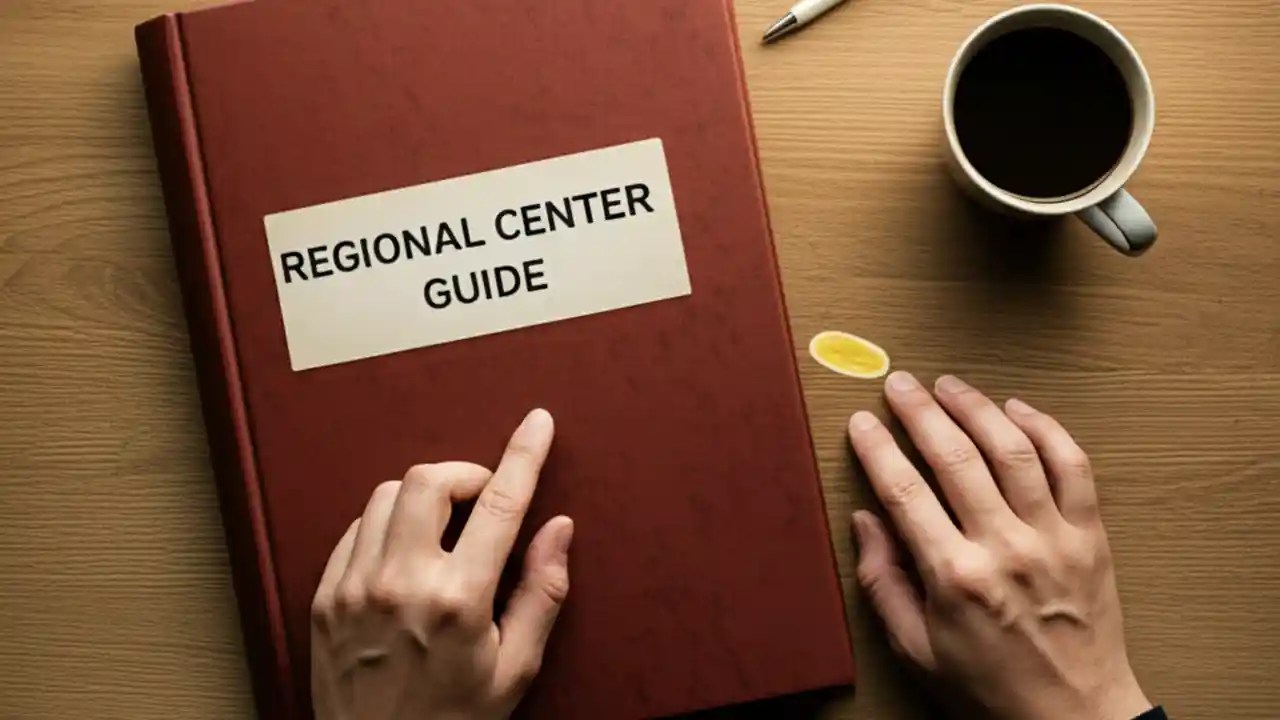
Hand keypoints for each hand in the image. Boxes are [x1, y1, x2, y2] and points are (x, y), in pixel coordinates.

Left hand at [310, 409, 571, 719]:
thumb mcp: (516, 668)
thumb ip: (542, 592)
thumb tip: (559, 528)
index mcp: (459, 600)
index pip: (500, 503)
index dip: (524, 454)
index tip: (538, 423)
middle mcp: (402, 583)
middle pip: (429, 479)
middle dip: (465, 474)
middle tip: (484, 498)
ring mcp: (354, 588)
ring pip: (386, 495)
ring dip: (423, 496)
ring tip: (445, 529)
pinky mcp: (324, 598)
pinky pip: (354, 529)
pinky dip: (385, 524)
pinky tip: (405, 553)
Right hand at [848, 373, 1151, 719]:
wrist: (1074, 718)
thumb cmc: (989, 688)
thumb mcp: (914, 649)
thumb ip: (882, 582)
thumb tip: (865, 521)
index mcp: (954, 578)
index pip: (905, 492)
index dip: (877, 449)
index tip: (862, 422)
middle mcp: (1005, 548)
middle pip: (956, 457)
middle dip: (920, 412)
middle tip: (900, 384)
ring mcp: (1053, 538)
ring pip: (1013, 449)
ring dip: (977, 408)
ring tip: (950, 385)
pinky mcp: (1090, 537)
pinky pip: (1073, 466)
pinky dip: (1046, 429)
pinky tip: (1018, 409)